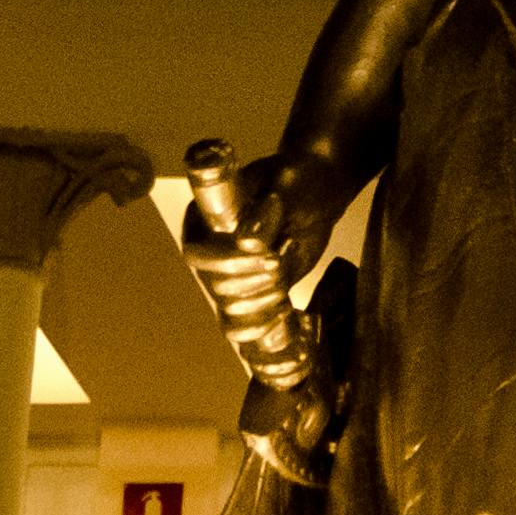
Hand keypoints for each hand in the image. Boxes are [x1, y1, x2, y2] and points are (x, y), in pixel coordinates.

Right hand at [180, 143, 335, 396]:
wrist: (316, 193)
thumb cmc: (298, 179)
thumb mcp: (286, 187)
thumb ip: (267, 212)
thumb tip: (247, 241)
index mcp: (203, 219)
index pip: (199, 255)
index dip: (230, 264)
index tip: (269, 256)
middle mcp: (209, 252)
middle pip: (218, 290)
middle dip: (255, 285)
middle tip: (282, 264)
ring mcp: (228, 278)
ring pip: (232, 315)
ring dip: (264, 308)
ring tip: (287, 284)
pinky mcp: (251, 296)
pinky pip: (247, 329)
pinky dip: (267, 335)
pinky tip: (288, 325)